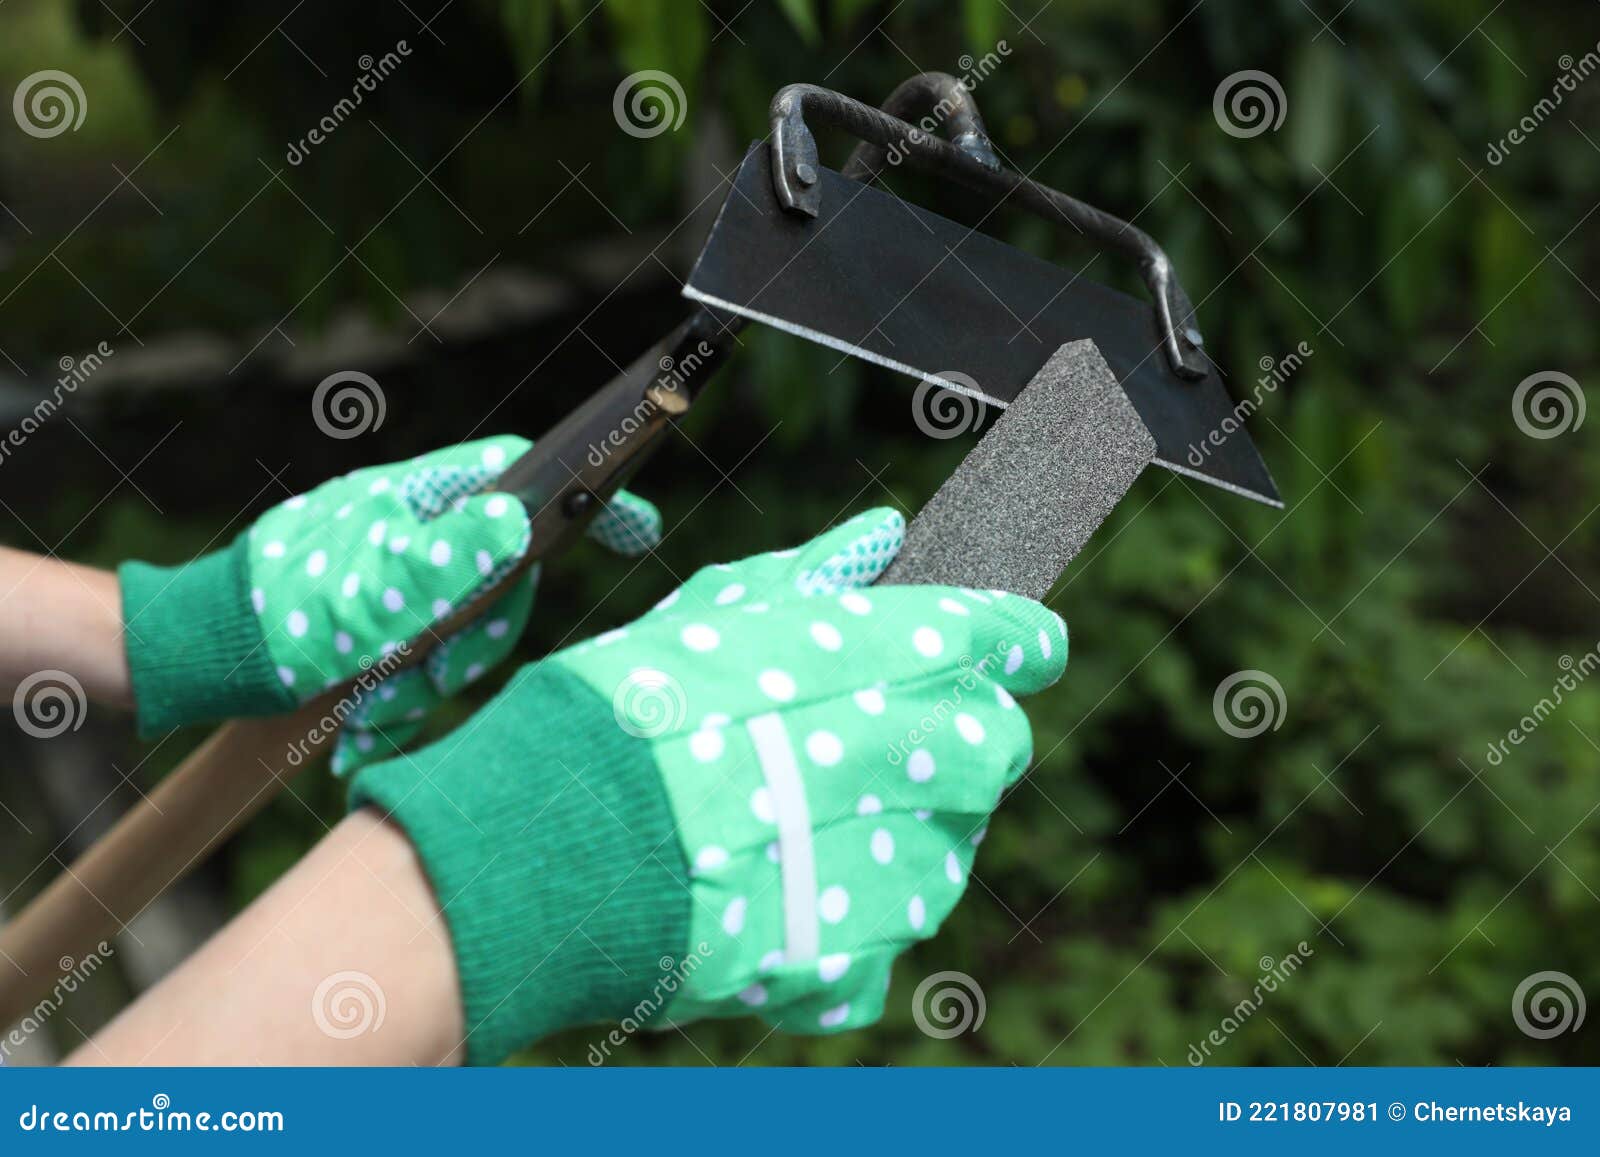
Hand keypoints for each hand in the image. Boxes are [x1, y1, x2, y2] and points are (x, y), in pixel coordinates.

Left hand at [118, 435, 660, 772]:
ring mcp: (410, 576)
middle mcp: (424, 530)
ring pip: (470, 629)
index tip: (639, 526)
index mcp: (423, 499)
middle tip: (430, 670)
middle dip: (475, 638)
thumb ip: (451, 560)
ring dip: (428, 678)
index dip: (585, 497)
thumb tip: (520, 519)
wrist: (205, 656)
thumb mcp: (373, 592)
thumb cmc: (282, 612)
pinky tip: (364, 716)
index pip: (523, 476)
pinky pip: (432, 660)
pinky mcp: (393, 621)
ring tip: (374, 698)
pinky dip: (404, 695)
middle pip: (506, 578)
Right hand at [348, 506, 1065, 1062]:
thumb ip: (814, 573)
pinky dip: (837, 932)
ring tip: (791, 823)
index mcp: (899, 659)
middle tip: (864, 739)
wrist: (559, 840)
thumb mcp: (715, 609)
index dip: (1011, 641)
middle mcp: (925, 761)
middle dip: (952, 737)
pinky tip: (772, 900)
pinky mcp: (853, 959)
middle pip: (995, 746)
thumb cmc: (629, 705)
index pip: (1011, 638)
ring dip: (892, 836)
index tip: (1005, 649)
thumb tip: (880, 536)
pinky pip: (878, 948)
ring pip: (943, 850)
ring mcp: (898, 872)